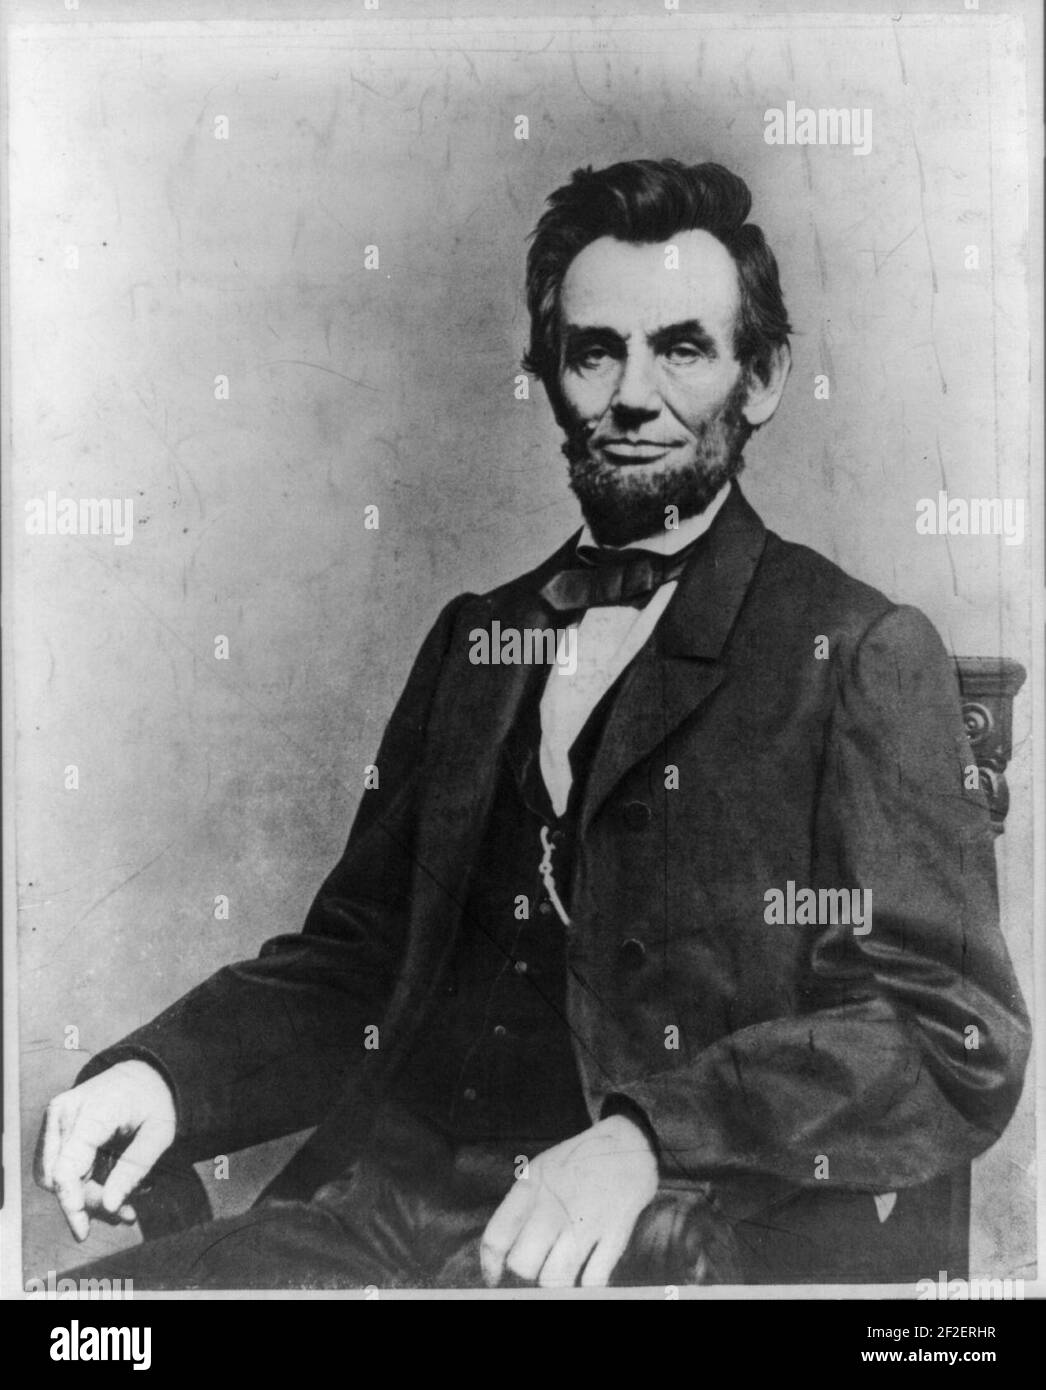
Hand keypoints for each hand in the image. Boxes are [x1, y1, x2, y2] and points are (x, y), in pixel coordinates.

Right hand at [34, 1060, 176, 1240]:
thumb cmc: (155, 1101)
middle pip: (59, 1178)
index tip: (84, 1232)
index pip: (66, 1169)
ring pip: (53, 1177)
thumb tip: (110, 1207)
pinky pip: (57, 1166)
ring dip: (84, 1196)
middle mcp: (64, 1112)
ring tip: (124, 1204)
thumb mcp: (160, 1135)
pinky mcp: (54, 1126)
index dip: (72, 1204)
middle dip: (88, 1202)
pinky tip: (109, 1189)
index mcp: (92, 1111)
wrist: (144, 1072)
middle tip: (127, 1212)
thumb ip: (134, 1170)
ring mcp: (55, 1117)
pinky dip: (80, 1183)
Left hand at [480, 1114, 658, 1287]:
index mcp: (530, 1188)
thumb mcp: (538, 1172)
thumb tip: (495, 1260)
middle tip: (538, 1268)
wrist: (627, 1144)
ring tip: (560, 1275)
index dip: (490, 1265)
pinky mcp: (615, 1234)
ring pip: (554, 1278)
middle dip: (527, 1274)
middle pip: (522, 1264)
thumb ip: (516, 1210)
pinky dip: (587, 1286)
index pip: (496, 1238)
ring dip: (555, 1284)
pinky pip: (593, 1280)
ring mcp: (585, 1222)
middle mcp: (553, 1206)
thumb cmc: (577, 1163)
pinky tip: (586, 1276)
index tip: (496, 1278)